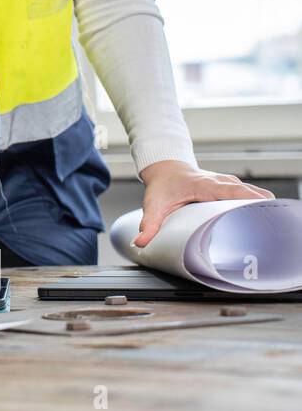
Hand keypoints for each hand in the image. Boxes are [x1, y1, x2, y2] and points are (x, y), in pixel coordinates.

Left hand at [134, 160, 273, 246]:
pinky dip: (258, 204)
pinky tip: (263, 219)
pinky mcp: (231, 187)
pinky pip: (251, 195)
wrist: (165, 168)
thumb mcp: (154, 204)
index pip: (234, 191)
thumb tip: (141, 242)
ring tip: (270, 226)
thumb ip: (149, 224)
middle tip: (270, 227)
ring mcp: (229, 183)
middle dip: (262, 207)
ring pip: (254, 193)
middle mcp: (221, 182)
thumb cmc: (163, 185)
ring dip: (262, 207)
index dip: (249, 200)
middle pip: (250, 193)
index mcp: (206, 185)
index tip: (263, 211)